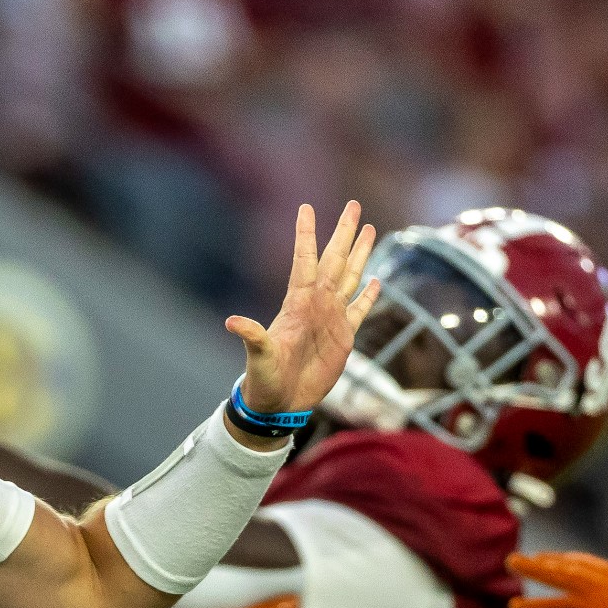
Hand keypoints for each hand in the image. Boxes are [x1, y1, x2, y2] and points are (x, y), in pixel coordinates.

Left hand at [228, 202, 380, 417]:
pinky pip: (359, 309)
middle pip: (335, 260)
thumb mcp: (258, 357)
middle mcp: (316, 304)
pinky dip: (369, 294)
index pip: (305, 260)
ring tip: (369, 228)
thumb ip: (252, 337)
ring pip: (350, 276)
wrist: (279, 403)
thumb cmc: (264, 379)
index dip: (306, 235)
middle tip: (354, 204)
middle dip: (344, 232)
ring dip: (359, 254)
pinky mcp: (343, 337)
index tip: (306, 207)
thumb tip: (232, 322)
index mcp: (297, 303)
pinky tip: (375, 278)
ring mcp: (331, 318)